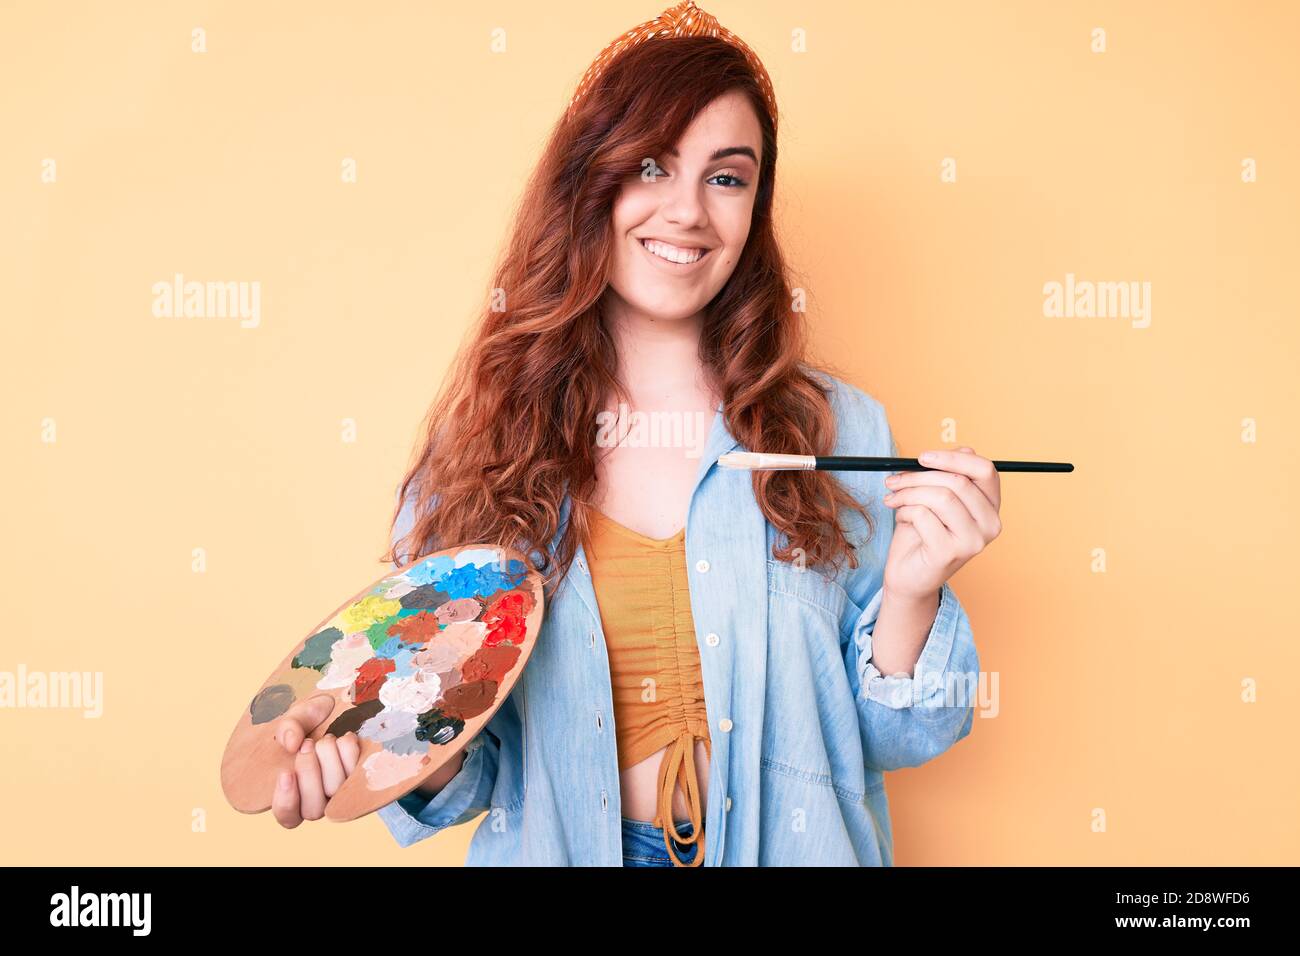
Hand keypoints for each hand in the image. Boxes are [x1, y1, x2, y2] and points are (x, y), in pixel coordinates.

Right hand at [269, 693, 361, 827]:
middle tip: (307, 745)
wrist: (340, 710)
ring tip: (326, 739)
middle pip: (313, 809)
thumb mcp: (295, 719)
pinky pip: (359, 776)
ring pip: (336, 793)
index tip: (285, 773)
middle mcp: (320, 799)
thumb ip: (288, 730)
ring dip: (330, 763)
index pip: (288, 816)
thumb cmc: (310, 721)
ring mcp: (343, 791)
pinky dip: (351, 756)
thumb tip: (292, 743)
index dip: (286, 801)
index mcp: (295, 794)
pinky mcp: (362, 777)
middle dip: (309, 774)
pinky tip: (345, 738)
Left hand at [880, 446, 1001, 601]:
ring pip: (940, 497)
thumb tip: (963, 449)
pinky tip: (902, 520)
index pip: (985, 470)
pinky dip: (904, 512)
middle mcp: (990, 524)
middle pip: (958, 481)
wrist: (908, 576)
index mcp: (990, 507)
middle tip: (893, 480)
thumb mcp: (935, 497)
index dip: (952, 458)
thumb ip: (951, 475)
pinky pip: (923, 516)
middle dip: (917, 476)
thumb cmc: (921, 534)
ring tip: (894, 501)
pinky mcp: (950, 553)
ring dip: (907, 494)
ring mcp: (973, 541)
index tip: (922, 457)